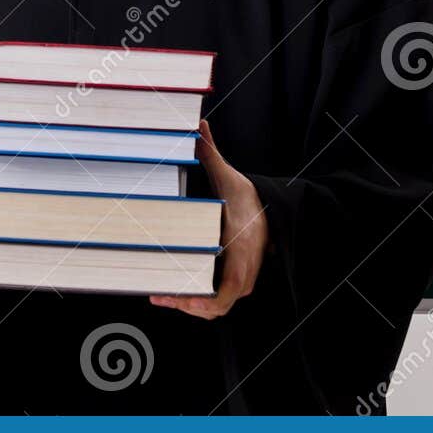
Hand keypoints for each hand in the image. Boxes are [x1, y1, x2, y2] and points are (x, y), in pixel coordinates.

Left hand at [150, 118, 267, 318]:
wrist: (274, 209)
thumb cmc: (248, 196)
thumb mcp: (230, 177)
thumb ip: (210, 154)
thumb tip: (198, 124)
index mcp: (240, 249)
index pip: (224, 291)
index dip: (198, 300)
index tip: (172, 294)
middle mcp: (244, 272)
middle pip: (214, 307)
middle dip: (186, 305)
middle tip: (159, 295)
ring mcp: (243, 280)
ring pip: (214, 308)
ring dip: (190, 305)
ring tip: (163, 295)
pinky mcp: (238, 282)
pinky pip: (217, 301)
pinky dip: (197, 301)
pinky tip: (176, 291)